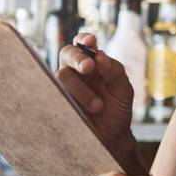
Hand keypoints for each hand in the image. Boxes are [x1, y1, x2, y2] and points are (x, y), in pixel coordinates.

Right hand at [57, 32, 134, 149]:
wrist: (111, 137)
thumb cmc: (117, 109)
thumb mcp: (123, 90)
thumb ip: (115, 71)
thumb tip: (100, 55)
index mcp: (93, 62)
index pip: (83, 43)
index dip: (84, 39)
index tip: (91, 40)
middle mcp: (75, 70)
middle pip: (67, 53)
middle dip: (77, 58)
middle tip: (89, 68)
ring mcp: (64, 85)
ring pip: (61, 75)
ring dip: (80, 89)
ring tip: (98, 106)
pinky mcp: (56, 100)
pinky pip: (52, 93)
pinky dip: (64, 98)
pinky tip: (75, 108)